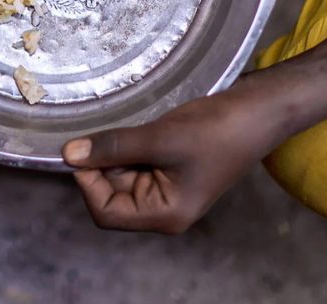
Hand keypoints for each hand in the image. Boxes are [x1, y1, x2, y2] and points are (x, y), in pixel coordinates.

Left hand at [61, 77, 282, 233]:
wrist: (257, 111)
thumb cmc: (215, 131)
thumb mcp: (160, 138)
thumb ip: (113, 147)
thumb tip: (69, 155)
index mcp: (164, 215)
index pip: (105, 212)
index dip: (88, 183)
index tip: (86, 149)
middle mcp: (162, 209)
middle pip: (110, 195)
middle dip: (102, 164)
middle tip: (105, 131)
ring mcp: (166, 189)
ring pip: (120, 175)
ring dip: (115, 152)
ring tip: (128, 126)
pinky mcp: (168, 169)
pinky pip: (135, 163)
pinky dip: (128, 146)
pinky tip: (135, 127)